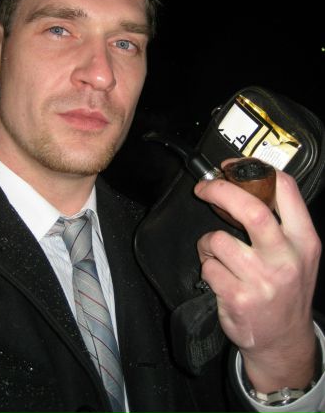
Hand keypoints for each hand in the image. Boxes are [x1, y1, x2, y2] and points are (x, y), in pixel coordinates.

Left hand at [195, 166, 320, 392]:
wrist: (284, 340)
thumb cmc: (286, 289)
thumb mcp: (298, 253)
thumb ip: (279, 220)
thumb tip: (243, 181)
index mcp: (303, 241)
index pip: (286, 190)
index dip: (254, 170)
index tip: (231, 168)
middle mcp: (286, 259)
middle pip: (251, 210)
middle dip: (221, 191)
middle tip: (205, 187)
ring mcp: (262, 280)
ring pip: (218, 239)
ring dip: (209, 243)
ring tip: (219, 254)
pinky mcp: (239, 298)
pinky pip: (208, 267)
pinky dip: (208, 266)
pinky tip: (221, 277)